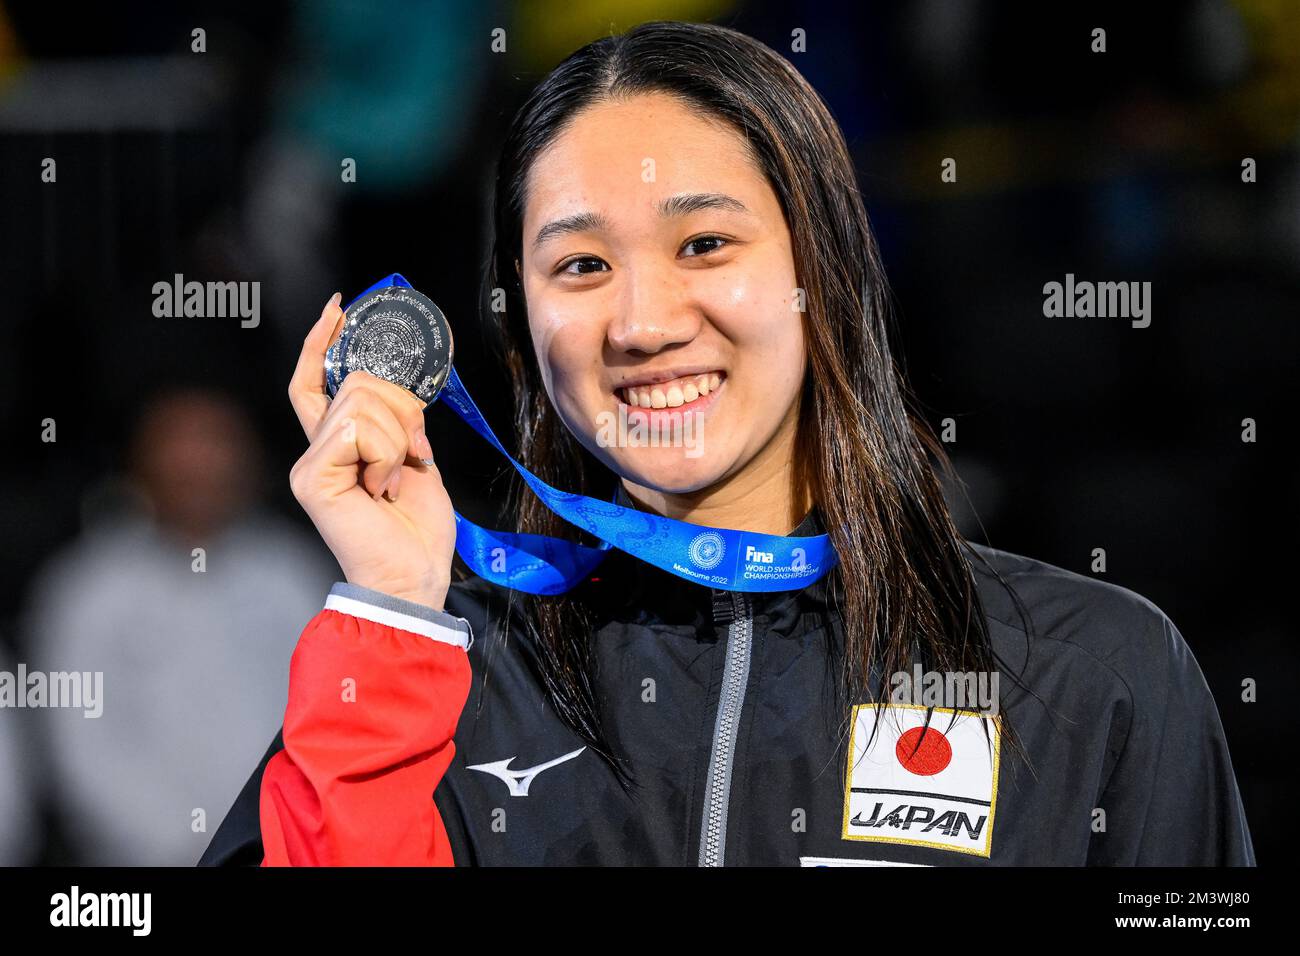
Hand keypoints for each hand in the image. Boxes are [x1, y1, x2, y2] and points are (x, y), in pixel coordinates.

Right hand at [287, 292, 456, 609]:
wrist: (413, 575)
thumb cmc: (416, 527)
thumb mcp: (413, 457)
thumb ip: (395, 420)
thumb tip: (399, 384)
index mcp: (337, 444)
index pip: (315, 379)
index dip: (321, 341)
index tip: (339, 307)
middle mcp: (315, 449)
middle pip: (355, 382)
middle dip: (401, 409)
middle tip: (414, 454)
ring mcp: (310, 463)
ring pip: (362, 402)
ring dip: (398, 438)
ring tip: (396, 479)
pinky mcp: (312, 477)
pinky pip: (358, 430)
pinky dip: (387, 454)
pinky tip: (384, 488)